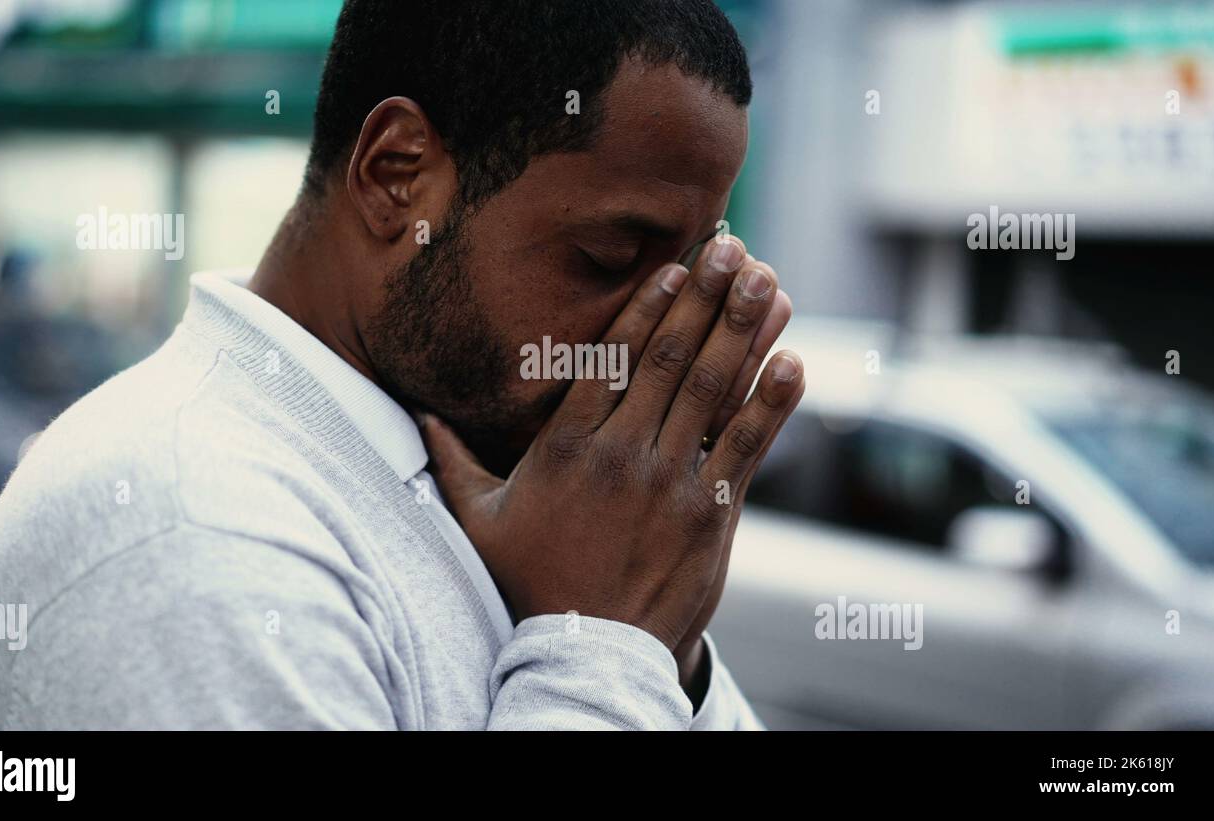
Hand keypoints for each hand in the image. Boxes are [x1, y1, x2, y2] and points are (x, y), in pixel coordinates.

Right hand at [423, 235, 803, 675]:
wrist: (584, 657)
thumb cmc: (530, 584)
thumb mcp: (480, 520)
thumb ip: (453, 461)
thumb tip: (419, 417)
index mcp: (568, 445)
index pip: (613, 359)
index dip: (648, 306)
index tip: (675, 265)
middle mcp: (623, 454)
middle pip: (672, 360)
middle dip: (705, 297)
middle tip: (734, 247)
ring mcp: (671, 484)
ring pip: (715, 392)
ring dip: (745, 331)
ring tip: (769, 283)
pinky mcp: (711, 518)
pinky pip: (746, 448)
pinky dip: (772, 403)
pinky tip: (794, 360)